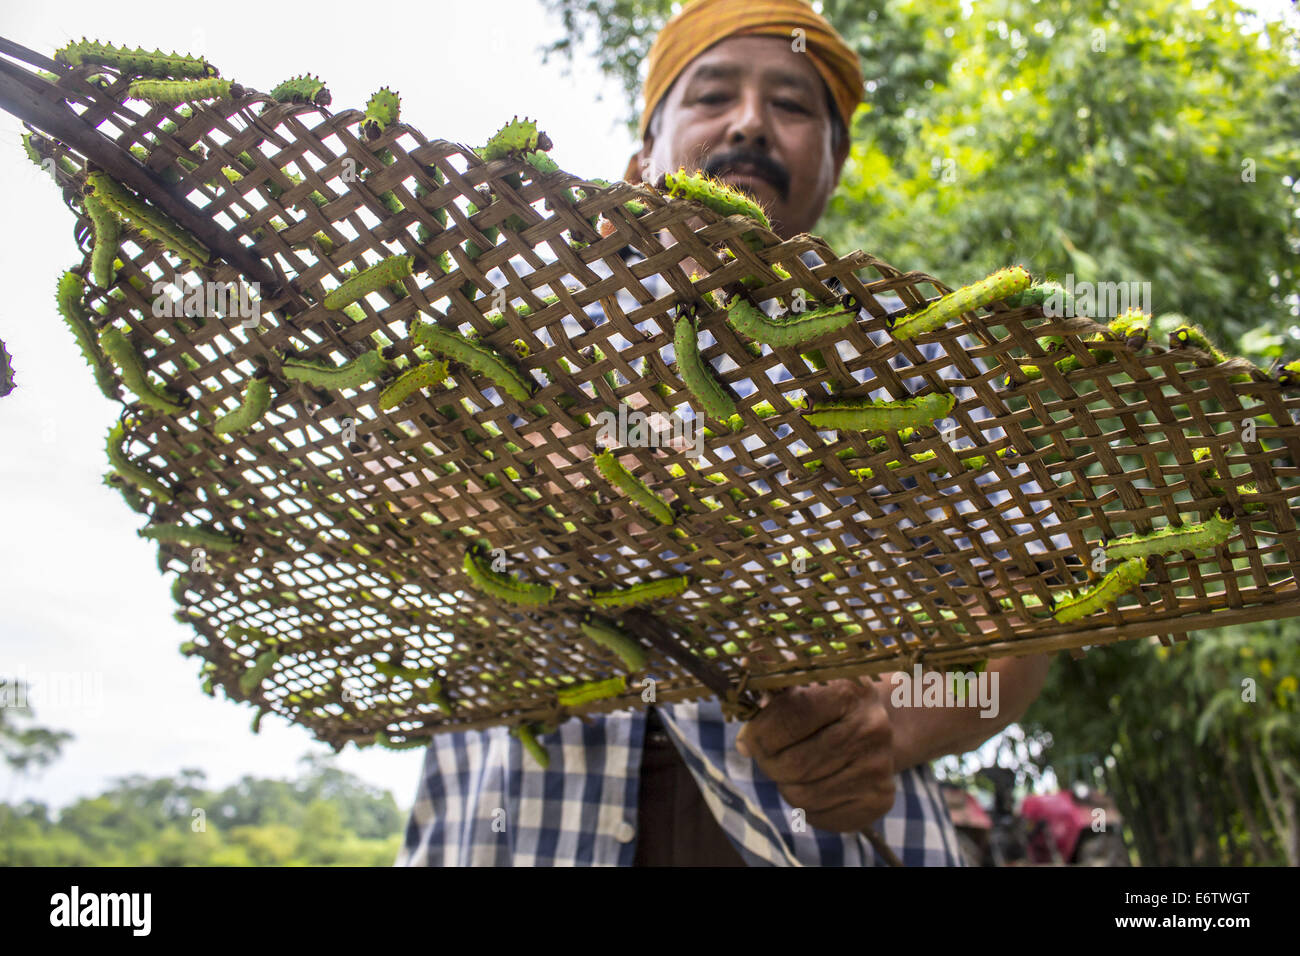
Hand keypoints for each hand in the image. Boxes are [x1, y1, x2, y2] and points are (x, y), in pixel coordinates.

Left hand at [734, 678, 895, 832]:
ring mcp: (879, 768)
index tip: (751, 735)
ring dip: (785, 784)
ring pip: (802, 796)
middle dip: (768, 762)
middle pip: (792, 764)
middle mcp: (872, 729)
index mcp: (850, 690)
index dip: (759, 731)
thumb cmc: (825, 699)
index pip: (790, 716)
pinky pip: (819, 817)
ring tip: (792, 766)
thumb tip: (747, 666)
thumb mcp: (802, 675)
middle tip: (767, 755)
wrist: (876, 725)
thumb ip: (771, 669)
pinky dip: (805, 806)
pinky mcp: (879, 801)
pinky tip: (813, 783)